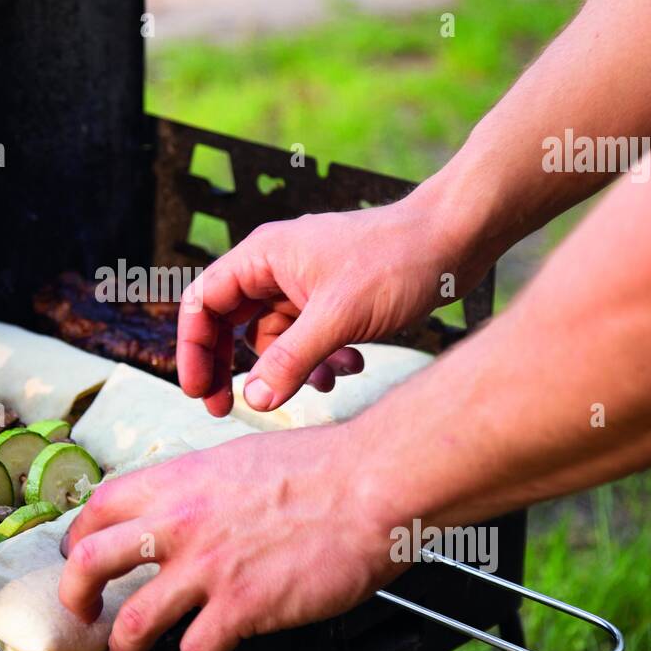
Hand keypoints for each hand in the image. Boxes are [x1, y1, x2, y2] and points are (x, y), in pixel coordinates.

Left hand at [57, 426, 405, 650]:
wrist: (371, 485)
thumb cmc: (324, 467)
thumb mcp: (241, 458)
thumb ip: (205, 487)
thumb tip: (190, 505)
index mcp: (181, 480)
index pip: (102, 504)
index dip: (82, 535)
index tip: (83, 553)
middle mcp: (181, 522)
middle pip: (91, 560)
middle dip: (75, 593)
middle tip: (82, 609)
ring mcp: (207, 567)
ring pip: (132, 621)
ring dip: (121, 648)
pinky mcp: (240, 607)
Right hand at [177, 194, 475, 416]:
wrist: (457, 240)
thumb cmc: (396, 261)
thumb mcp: (337, 318)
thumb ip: (289, 361)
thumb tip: (250, 400)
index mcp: (262, 257)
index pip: (202, 303)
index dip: (193, 350)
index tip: (199, 392)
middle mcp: (275, 268)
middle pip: (228, 324)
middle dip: (232, 367)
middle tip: (229, 410)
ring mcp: (302, 284)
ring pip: (271, 338)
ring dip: (290, 367)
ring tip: (326, 381)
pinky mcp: (329, 300)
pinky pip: (305, 339)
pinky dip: (319, 359)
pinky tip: (351, 364)